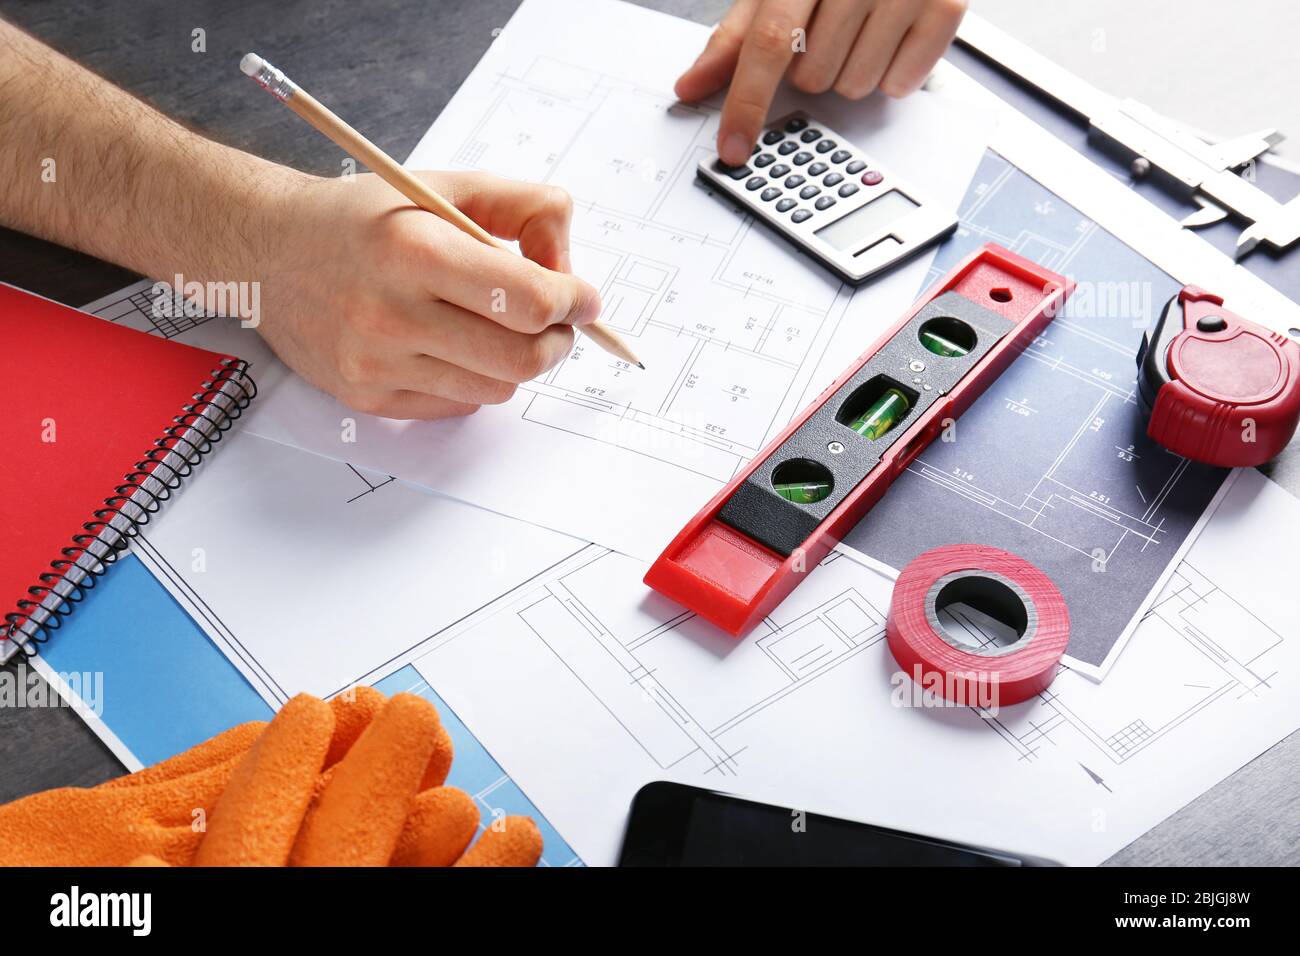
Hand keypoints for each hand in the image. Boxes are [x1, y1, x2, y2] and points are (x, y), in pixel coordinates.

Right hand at [250, 170, 601, 419]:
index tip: (583, 298)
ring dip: (516, 361)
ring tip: (498, 327)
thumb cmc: (365, 219)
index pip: (529, 301)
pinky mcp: (369, 397)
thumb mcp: (445, 186)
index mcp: (415, 249)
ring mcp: (378, 363)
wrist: (268, 253)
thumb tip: (569, 270)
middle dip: (557, 340)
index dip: (572, 301)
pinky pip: (459, 405)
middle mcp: (392, 312)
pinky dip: (475, 379)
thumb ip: (524, 210)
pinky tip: (453, 345)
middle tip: (556, 321)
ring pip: (497, 387)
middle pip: (523, 358)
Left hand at [676, 0, 966, 165]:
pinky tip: (889, 34)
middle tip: (826, 31)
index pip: (769, 42)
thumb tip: (692, 86)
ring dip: (850, 71)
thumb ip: (735, 37)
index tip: (734, 146)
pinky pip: (900, 84)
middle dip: (811, 67)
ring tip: (860, 28)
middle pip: (813, 76)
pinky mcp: (946, 6)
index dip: (747, 100)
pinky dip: (891, 72)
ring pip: (855, 87)